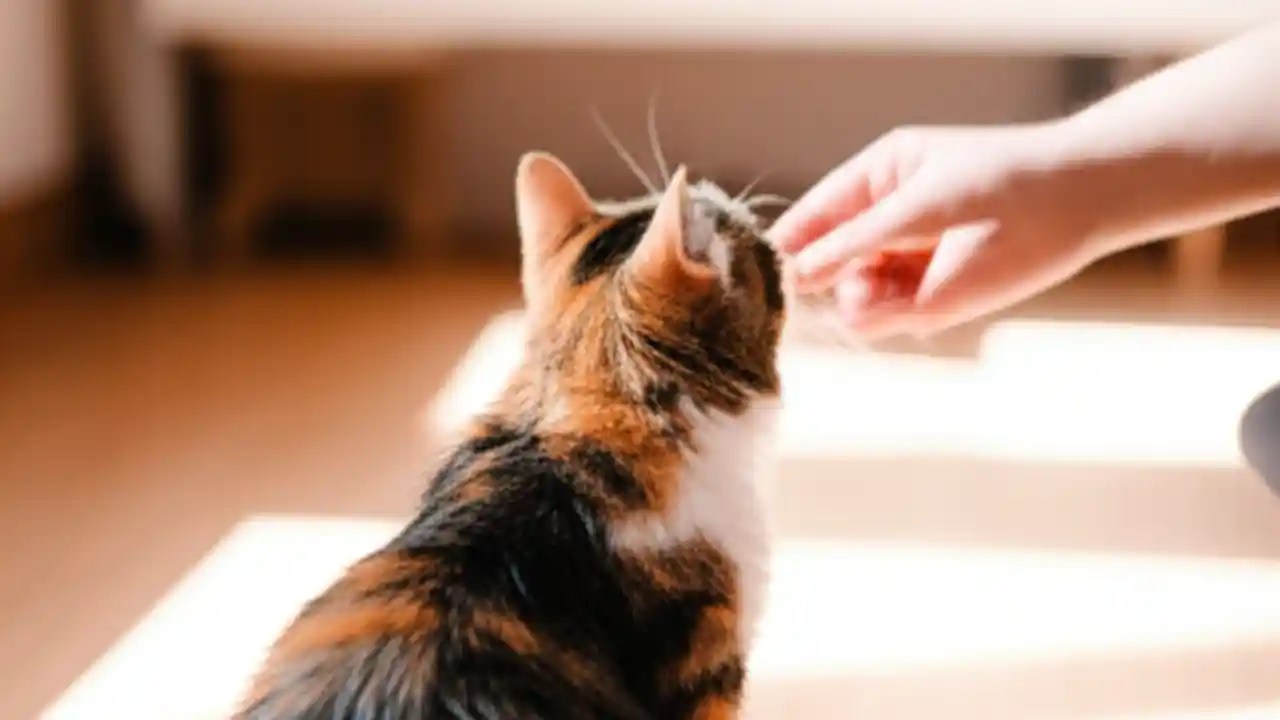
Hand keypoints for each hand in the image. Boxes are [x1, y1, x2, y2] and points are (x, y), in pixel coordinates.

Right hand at [770, 123, 1106, 339]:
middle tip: (819, 289)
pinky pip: (885, 320)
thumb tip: (797, 274)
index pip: (813, 216)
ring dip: (859, 301)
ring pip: (854, 299)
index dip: (787, 242)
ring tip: (885, 293)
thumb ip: (854, 242)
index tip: (761, 269)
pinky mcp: (931, 303)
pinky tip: (912, 304)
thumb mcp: (915, 206)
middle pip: (827, 263)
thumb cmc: (1000, 185)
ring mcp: (906, 266)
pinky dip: (886, 318)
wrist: (1079, 206)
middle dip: (824, 279)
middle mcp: (885, 226)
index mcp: (876, 181)